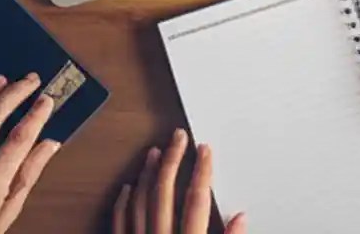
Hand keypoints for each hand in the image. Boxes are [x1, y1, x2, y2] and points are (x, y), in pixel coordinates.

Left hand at [112, 130, 245, 233]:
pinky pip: (119, 221)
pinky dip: (122, 203)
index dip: (203, 170)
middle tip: (179, 138)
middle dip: (173, 159)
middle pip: (165, 192)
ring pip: (140, 202)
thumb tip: (241, 219)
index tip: (205, 150)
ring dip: (148, 174)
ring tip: (155, 152)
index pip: (197, 199)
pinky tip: (127, 187)